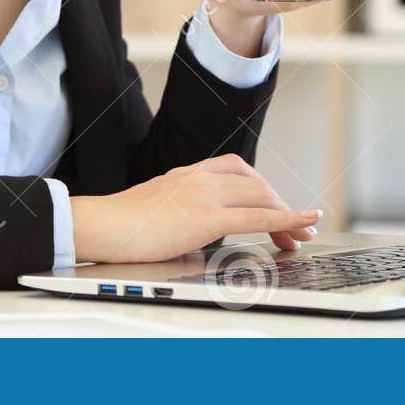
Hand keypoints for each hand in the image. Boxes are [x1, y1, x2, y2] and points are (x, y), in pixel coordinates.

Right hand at [68, 153, 322, 262]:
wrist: (103, 225)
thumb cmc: (119, 223)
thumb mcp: (156, 207)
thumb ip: (178, 211)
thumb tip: (189, 231)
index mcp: (187, 174)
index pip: (237, 170)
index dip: (262, 187)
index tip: (276, 203)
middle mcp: (199, 178)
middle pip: (255, 183)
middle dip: (280, 205)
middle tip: (296, 227)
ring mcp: (204, 194)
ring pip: (261, 196)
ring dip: (287, 215)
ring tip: (301, 233)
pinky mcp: (206, 216)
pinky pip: (257, 216)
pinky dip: (287, 219)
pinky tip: (301, 225)